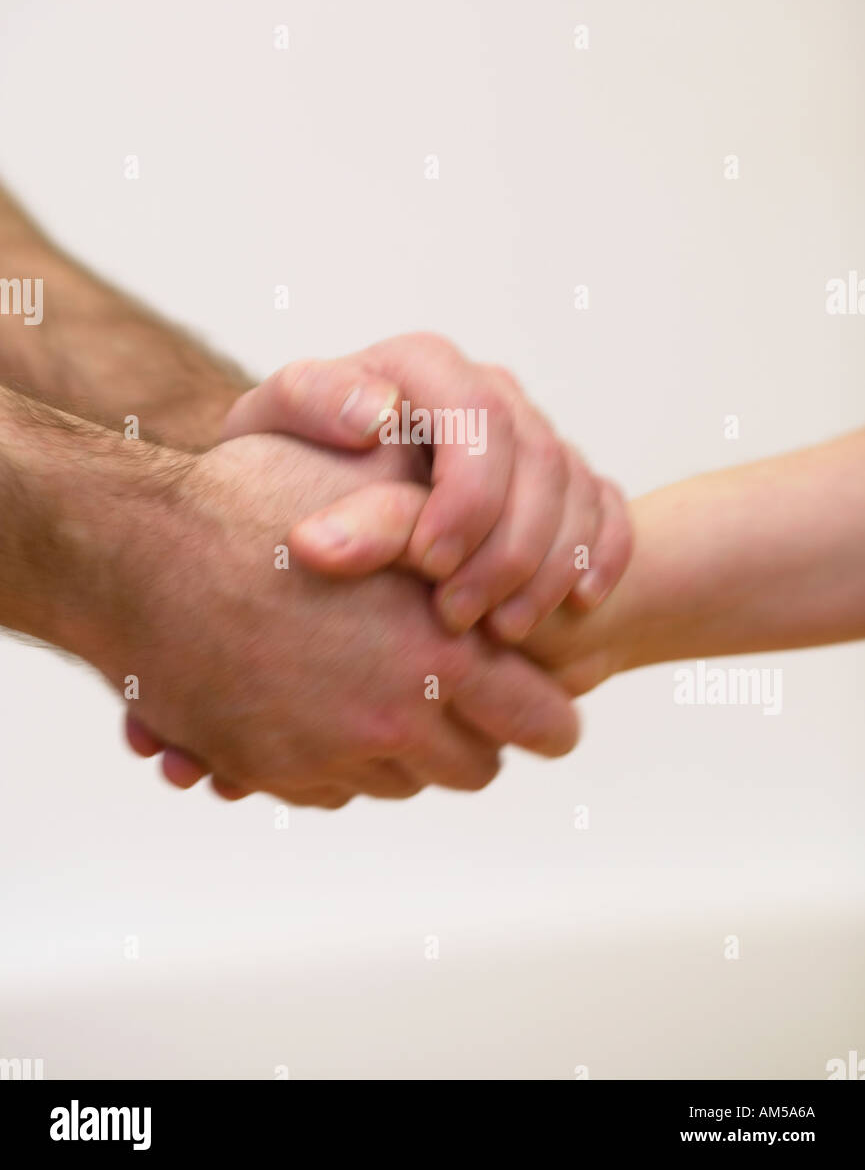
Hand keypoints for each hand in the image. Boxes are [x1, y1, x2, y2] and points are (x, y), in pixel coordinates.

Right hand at [118, 432, 579, 805]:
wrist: (133, 558)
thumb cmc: (254, 510)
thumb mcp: (376, 496)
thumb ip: (456, 537)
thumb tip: (508, 568)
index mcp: (435, 656)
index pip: (539, 721)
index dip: (550, 713)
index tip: (548, 707)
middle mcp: (389, 723)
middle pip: (476, 767)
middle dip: (479, 734)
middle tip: (460, 692)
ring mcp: (324, 757)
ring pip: (404, 782)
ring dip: (407, 748)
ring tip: (381, 685)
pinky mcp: (269, 772)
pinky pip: (333, 790)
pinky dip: (342, 760)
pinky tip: (322, 700)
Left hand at [221, 334, 631, 640]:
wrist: (300, 505)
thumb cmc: (276, 465)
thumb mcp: (270, 428)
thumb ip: (311, 406)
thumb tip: (378, 416)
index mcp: (419, 364)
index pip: (478, 416)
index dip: (469, 494)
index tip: (427, 565)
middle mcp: (482, 388)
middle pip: (536, 457)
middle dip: (507, 545)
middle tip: (459, 616)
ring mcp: (529, 432)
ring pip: (575, 488)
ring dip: (549, 566)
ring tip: (503, 632)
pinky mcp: (561, 479)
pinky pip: (608, 508)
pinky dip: (601, 555)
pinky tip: (579, 603)